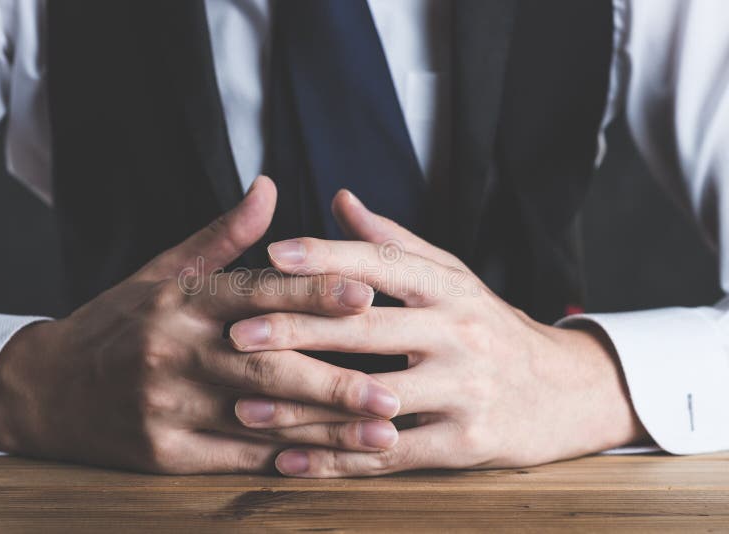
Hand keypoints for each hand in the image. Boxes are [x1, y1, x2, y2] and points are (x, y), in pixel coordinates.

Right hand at [0, 178, 400, 473]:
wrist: (43, 390)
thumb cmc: (117, 324)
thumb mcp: (161, 272)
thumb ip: (223, 236)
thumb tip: (269, 187)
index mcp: (179, 300)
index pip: (255, 291)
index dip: (313, 290)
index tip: (367, 294)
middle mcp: (173, 351)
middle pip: (266, 365)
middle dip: (334, 381)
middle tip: (393, 391)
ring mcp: (166, 406)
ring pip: (260, 418)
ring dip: (325, 429)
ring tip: (381, 434)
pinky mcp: (163, 452)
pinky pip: (235, 457)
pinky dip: (286, 458)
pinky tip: (331, 460)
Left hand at [228, 190, 648, 476]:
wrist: (564, 391)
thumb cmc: (491, 326)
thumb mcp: (453, 277)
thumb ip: (394, 243)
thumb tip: (341, 200)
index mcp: (450, 287)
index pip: (382, 265)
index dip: (327, 257)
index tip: (273, 255)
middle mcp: (459, 332)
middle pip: (366, 329)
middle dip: (296, 331)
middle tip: (236, 335)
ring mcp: (465, 389)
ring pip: (371, 398)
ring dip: (304, 406)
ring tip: (245, 407)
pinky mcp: (466, 441)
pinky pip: (391, 453)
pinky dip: (338, 459)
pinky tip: (291, 460)